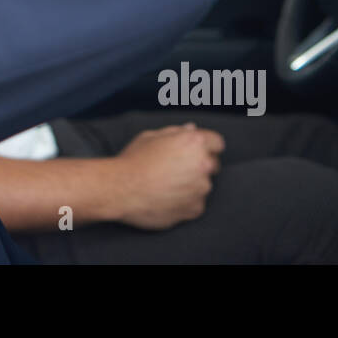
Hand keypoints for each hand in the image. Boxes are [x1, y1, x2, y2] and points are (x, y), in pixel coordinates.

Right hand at [101, 123, 224, 229]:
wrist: (121, 190)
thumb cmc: (133, 160)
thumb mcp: (150, 137)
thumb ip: (175, 132)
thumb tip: (191, 129)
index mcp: (194, 142)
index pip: (217, 142)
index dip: (206, 146)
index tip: (195, 151)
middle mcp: (204, 164)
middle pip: (213, 163)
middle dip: (200, 165)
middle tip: (176, 169)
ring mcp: (201, 188)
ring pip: (203, 185)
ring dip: (191, 185)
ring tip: (166, 185)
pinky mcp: (195, 209)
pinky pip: (195, 204)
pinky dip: (185, 202)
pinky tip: (166, 198)